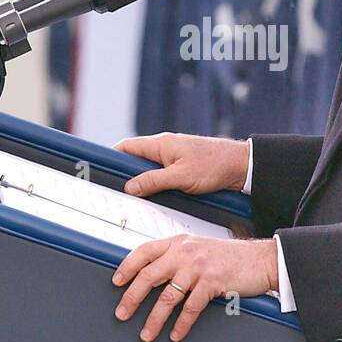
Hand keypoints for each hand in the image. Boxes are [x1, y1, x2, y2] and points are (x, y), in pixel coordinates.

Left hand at [112, 235, 277, 341]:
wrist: (259, 259)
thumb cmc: (229, 257)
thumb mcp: (198, 249)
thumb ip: (176, 257)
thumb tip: (152, 275)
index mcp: (178, 243)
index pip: (144, 251)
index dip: (127, 267)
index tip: (116, 282)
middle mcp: (185, 252)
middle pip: (149, 275)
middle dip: (132, 298)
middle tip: (122, 314)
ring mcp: (198, 267)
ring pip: (168, 296)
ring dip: (154, 318)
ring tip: (146, 333)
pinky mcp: (212, 282)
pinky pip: (191, 307)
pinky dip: (181, 324)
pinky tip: (175, 333)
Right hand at [113, 132, 248, 196]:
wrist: (240, 166)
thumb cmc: (214, 165)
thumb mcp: (180, 177)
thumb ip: (153, 181)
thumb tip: (130, 187)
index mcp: (161, 144)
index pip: (127, 146)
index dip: (112, 157)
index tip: (101, 170)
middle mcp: (165, 147)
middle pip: (135, 159)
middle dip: (125, 174)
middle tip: (115, 190)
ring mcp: (174, 156)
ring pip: (148, 168)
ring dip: (141, 180)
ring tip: (133, 197)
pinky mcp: (182, 165)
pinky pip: (161, 173)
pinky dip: (154, 183)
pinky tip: (154, 196)